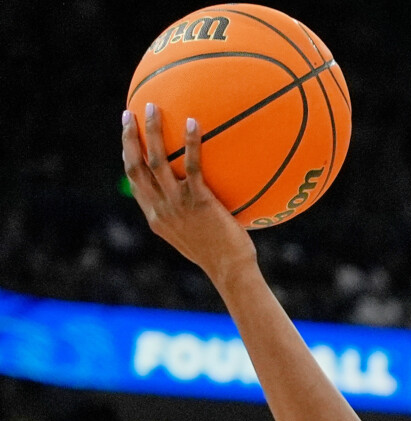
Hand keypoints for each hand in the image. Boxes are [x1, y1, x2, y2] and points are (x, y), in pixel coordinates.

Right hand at [121, 106, 256, 284]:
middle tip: (128, 114)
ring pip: (155, 161)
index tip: (127, 138)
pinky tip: (194, 123)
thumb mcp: (198, 235)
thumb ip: (192, 214)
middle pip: (135, 167)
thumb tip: (204, 195)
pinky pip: (191, 166)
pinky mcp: (198, 202)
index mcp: (156, 217)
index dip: (128, 157)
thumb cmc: (222, 256)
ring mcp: (176, 205)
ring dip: (151, 132)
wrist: (230, 271)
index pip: (135, 183)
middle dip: (128, 138)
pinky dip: (190, 143)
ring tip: (154, 107)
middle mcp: (160, 209)